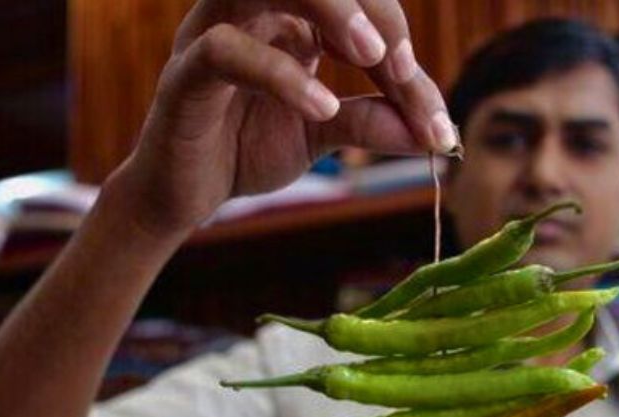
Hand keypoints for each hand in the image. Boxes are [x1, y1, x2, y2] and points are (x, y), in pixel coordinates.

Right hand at [115, 0, 458, 237]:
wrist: (183, 195)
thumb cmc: (245, 149)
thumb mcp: (322, 135)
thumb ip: (370, 123)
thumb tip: (434, 134)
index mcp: (289, 15)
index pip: (356, 4)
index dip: (400, 40)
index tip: (431, 107)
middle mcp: (252, 10)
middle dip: (376, 11)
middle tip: (406, 65)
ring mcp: (214, 32)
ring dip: (334, 11)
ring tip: (375, 57)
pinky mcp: (185, 73)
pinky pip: (227, 49)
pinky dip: (280, 74)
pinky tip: (321, 107)